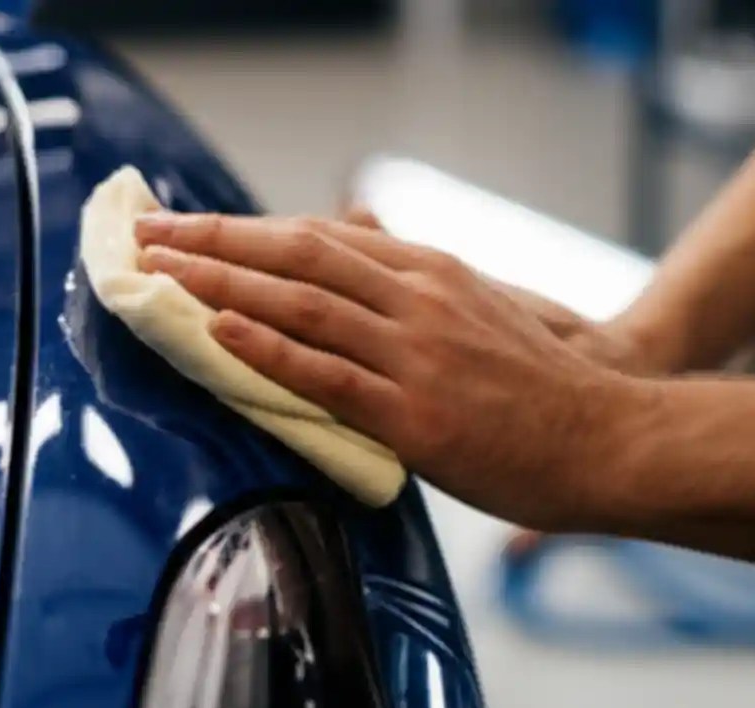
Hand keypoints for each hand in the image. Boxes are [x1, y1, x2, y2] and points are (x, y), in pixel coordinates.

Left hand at [134, 213, 651, 530]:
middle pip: (297, 253)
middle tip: (147, 233)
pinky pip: (327, 375)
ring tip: (159, 274)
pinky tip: (218, 331)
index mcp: (429, 272)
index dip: (245, 228)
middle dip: (213, 239)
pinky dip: (267, 349)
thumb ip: (411, 281)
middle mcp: (418, 298)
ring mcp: (415, 354)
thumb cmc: (538, 383)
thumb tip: (353, 243)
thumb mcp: (479, 306)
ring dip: (221, 284)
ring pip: (301, 304)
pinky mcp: (416, 415)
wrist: (607, 436)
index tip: (189, 224)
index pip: (318, 236)